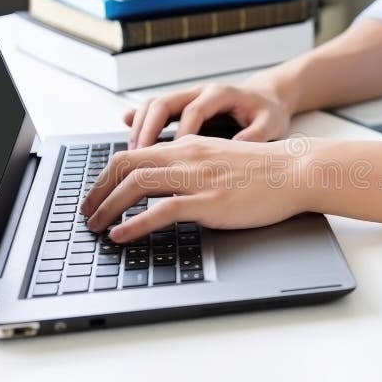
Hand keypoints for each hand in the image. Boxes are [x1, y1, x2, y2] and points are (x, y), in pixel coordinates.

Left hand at [80, 135, 308, 241]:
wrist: (296, 171)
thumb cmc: (263, 170)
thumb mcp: (218, 158)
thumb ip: (191, 166)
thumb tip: (166, 185)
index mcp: (186, 147)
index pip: (132, 154)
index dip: (105, 175)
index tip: (95, 194)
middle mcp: (186, 157)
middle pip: (124, 165)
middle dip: (97, 189)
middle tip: (85, 212)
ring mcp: (197, 178)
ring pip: (136, 184)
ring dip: (108, 206)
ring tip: (94, 225)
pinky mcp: (210, 201)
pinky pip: (162, 210)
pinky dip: (135, 223)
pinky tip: (121, 234)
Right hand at [123, 81, 291, 148]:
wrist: (267, 98)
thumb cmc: (268, 112)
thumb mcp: (270, 124)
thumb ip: (254, 137)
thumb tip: (235, 153)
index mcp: (220, 94)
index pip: (193, 112)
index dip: (181, 135)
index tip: (174, 159)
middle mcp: (199, 91)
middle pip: (163, 103)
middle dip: (148, 129)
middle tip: (140, 156)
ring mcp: (187, 97)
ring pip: (152, 105)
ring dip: (139, 128)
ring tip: (133, 155)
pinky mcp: (181, 107)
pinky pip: (153, 111)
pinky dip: (138, 124)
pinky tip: (128, 143)